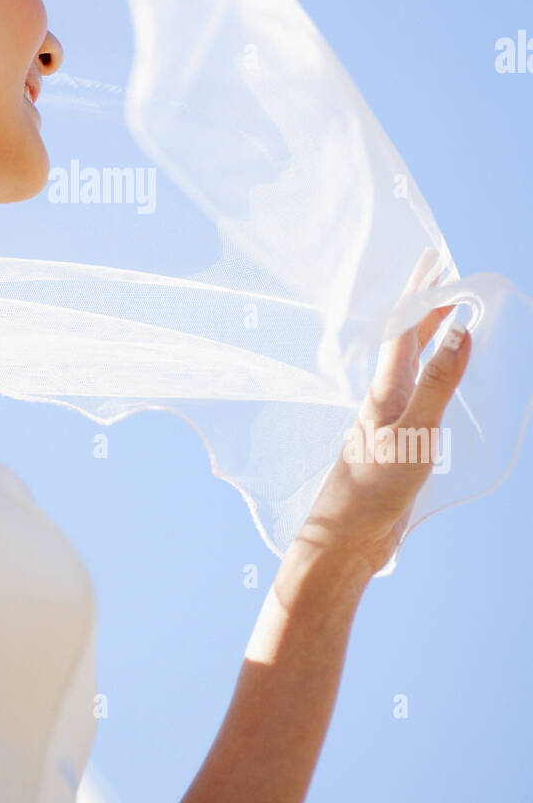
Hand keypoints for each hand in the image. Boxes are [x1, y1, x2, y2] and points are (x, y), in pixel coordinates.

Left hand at [298, 251, 471, 577]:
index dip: (420, 293)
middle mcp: (383, 401)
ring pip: (409, 369)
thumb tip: (458, 330)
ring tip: (446, 323)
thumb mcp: (415, 433)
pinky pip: (415, 398)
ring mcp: (385, 424)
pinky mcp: (391, 449)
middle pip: (405, 343)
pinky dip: (430, 378)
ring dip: (427, 341)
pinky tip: (434, 389)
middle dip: (425, 309)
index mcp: (385, 390)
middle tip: (447, 281)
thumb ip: (438, 383)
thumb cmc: (373, 490)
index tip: (436, 261)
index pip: (404, 328)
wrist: (343, 541)